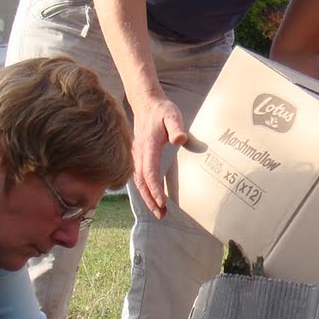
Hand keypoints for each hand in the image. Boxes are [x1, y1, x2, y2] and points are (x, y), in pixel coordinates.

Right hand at [131, 96, 188, 216]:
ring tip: (159, 212)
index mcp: (148, 145)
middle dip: (150, 199)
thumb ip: (177, 127)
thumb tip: (180, 139)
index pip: (149, 170)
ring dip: (147, 198)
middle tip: (161, 215)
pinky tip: (154, 200)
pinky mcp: (139, 157)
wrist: (146, 103)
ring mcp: (137, 156)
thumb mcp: (172, 115)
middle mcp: (139, 153)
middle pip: (141, 181)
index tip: (162, 201)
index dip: (155, 187)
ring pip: (139, 181)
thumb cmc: (162, 110)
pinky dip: (146, 190)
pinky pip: (140, 177)